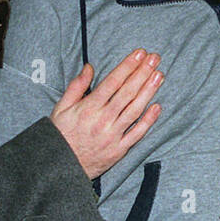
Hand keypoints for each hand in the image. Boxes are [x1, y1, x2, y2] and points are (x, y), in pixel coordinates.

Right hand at [50, 49, 162, 180]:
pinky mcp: (119, 149)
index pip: (112, 82)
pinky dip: (148, 120)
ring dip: (149, 92)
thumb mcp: (61, 108)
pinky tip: (157, 106)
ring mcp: (112, 135)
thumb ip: (76, 87)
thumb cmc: (61, 135)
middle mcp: (102, 120)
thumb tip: (90, 67)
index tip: (139, 53)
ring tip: (159, 75)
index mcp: (88, 108)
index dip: (128, 66)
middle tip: (154, 58)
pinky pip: (137, 133)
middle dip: (142, 73)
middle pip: (127, 93)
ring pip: (135, 110)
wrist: (61, 167)